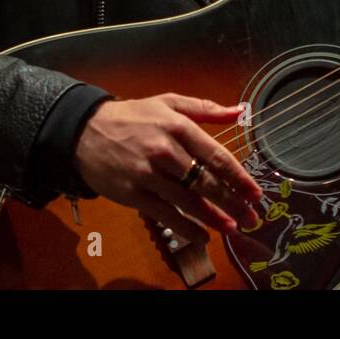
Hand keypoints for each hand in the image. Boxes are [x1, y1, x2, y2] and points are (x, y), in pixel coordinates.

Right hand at [74, 93, 263, 247]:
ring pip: (188, 201)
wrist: (84, 131)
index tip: (255, 192)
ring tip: (232, 227)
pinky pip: (165, 215)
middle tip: (251, 216)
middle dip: (232, 202)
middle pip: (206, 182)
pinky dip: (186, 228)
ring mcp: (148, 174)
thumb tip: (239, 111)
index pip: (216, 156)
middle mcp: (165, 151)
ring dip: (213, 218)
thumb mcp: (167, 102)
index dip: (239, 177)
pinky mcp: (133, 193)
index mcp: (178, 126)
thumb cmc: (132, 116)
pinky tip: (201, 236)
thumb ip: (205, 108)